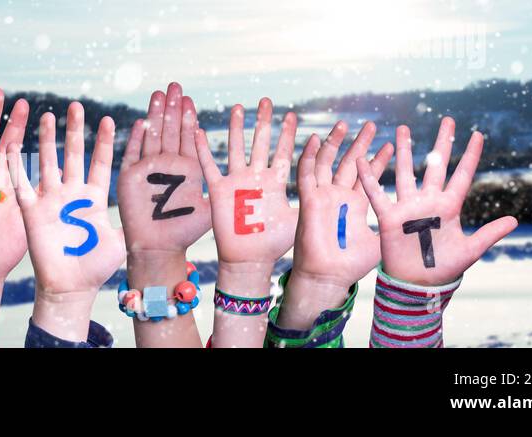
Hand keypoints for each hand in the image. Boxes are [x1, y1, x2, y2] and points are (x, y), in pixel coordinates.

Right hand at [9, 102, 124, 294]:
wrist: (70, 288)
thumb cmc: (96, 268)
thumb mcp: (120, 242)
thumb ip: (130, 220)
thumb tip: (153, 208)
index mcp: (95, 198)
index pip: (101, 163)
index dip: (105, 142)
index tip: (110, 119)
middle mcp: (73, 194)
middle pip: (73, 155)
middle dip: (75, 131)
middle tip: (77, 105)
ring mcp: (51, 201)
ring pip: (48, 163)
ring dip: (47, 140)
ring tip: (47, 115)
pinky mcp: (32, 212)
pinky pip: (22, 185)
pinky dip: (16, 167)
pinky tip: (11, 145)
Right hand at [117, 83, 210, 256]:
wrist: (159, 248)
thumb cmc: (186, 232)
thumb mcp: (211, 207)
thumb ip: (224, 188)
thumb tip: (251, 176)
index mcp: (187, 167)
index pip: (188, 135)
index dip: (188, 117)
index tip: (190, 97)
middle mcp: (167, 164)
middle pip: (170, 130)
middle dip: (172, 108)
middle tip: (175, 85)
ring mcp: (148, 168)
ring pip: (152, 136)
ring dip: (155, 115)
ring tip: (159, 94)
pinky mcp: (130, 177)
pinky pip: (133, 154)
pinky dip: (136, 139)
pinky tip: (140, 123)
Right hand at [195, 98, 297, 266]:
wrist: (249, 259)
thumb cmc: (274, 242)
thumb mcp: (297, 217)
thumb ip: (309, 199)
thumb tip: (332, 188)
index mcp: (275, 181)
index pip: (284, 151)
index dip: (288, 133)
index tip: (293, 114)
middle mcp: (256, 177)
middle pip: (260, 142)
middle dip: (264, 121)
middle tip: (266, 100)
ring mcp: (237, 181)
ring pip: (236, 148)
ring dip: (237, 128)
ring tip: (239, 107)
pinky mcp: (219, 191)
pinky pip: (209, 166)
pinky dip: (203, 150)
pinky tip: (198, 131)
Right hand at [291, 121, 391, 288]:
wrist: (327, 277)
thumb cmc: (352, 265)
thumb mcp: (382, 241)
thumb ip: (397, 228)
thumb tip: (427, 226)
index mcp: (357, 205)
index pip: (370, 176)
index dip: (380, 160)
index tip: (393, 143)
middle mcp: (340, 197)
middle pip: (350, 163)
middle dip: (360, 144)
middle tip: (370, 125)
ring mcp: (324, 197)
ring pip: (328, 162)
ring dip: (335, 144)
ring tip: (345, 125)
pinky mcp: (310, 200)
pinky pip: (306, 174)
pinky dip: (308, 157)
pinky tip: (312, 140)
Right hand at [356, 117, 517, 285]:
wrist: (416, 284)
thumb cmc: (444, 269)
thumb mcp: (471, 251)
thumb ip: (490, 234)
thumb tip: (515, 220)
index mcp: (450, 207)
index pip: (462, 175)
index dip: (470, 155)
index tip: (477, 134)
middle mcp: (429, 202)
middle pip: (435, 165)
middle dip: (441, 143)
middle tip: (447, 120)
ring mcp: (408, 207)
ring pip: (405, 172)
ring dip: (403, 151)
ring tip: (402, 129)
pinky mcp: (389, 217)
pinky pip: (377, 194)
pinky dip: (369, 178)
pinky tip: (363, 161)